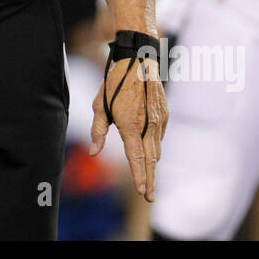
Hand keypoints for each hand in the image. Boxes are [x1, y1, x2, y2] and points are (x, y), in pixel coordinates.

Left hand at [91, 53, 167, 201]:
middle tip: (149, 197)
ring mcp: (159, 120)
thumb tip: (94, 153)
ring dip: (152, 167)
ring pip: (156, 150)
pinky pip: (159, 138)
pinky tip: (149, 154)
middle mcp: (148, 125)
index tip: (141, 191)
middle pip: (150, 160)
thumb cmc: (114, 83)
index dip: (138, 176)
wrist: (138, 61)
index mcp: (131, 124)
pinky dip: (154, 148)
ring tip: (149, 183)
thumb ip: (98, 131)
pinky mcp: (164, 116)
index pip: (136, 157)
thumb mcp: (99, 105)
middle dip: (149, 180)